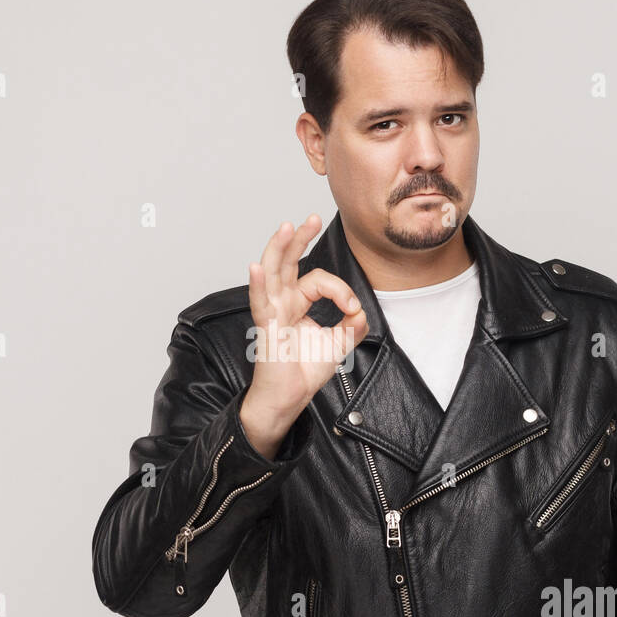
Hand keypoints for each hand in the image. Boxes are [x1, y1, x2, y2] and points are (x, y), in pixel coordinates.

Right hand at [241, 214, 367, 459]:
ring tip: (287, 227)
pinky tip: (256, 267)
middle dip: (299, 239)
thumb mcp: (339, 343)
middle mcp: (282, 302)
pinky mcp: (265, 327)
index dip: (340, 289)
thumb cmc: (305, 371)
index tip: (353, 309)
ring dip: (279, 248)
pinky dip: (257, 284)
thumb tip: (360, 309)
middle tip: (312, 218)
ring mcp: (271, 312)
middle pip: (287, 262)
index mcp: (297, 303)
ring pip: (272, 272)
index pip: (318, 280)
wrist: (290, 398)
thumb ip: (353, 323)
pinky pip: (259, 301)